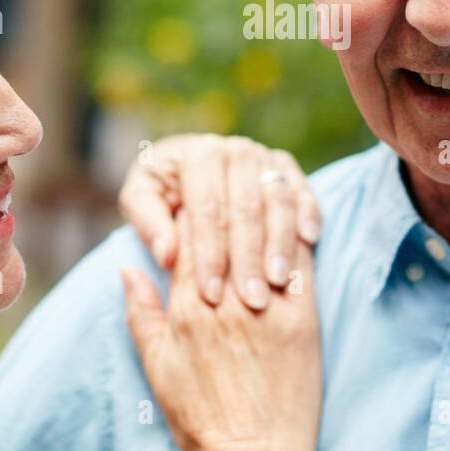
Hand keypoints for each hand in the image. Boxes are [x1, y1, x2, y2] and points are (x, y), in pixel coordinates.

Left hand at [118, 134, 319, 309]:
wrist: (188, 168)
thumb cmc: (161, 191)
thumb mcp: (140, 200)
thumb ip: (147, 224)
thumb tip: (167, 254)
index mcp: (197, 154)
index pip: (206, 209)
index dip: (208, 253)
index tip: (210, 294)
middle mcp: (235, 150)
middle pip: (246, 207)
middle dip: (247, 256)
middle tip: (250, 300)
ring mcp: (264, 156)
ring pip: (278, 201)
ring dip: (279, 242)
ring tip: (276, 281)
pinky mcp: (286, 167)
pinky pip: (303, 190)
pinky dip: (309, 213)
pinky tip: (309, 240)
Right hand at [122, 213, 320, 450]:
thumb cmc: (202, 416)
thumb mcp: (158, 365)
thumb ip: (141, 311)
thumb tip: (128, 267)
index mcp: (187, 309)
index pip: (187, 235)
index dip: (189, 209)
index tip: (193, 195)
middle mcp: (225, 301)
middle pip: (224, 229)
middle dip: (223, 200)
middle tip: (226, 181)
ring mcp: (267, 308)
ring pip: (263, 237)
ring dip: (260, 211)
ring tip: (259, 193)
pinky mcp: (302, 320)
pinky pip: (300, 263)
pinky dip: (294, 239)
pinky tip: (293, 225)